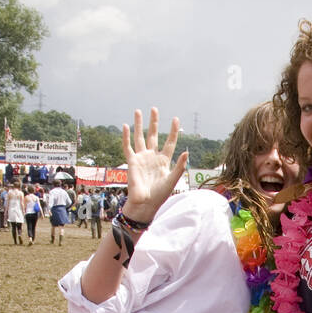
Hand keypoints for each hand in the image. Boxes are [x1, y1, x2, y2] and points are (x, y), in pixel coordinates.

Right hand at [122, 108, 188, 222]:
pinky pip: (128, 147)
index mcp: (164, 161)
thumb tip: (186, 152)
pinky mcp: (132, 161)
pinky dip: (126, 136)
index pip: (169, 142)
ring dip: (139, 124)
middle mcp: (152, 157)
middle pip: (153, 135)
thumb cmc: (160, 194)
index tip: (175, 119)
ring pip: (139, 137)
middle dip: (154, 122)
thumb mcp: (172, 180)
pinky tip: (125, 126)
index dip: (173, 131)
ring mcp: (141, 158)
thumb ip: (179, 166)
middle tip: (154, 109)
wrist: (145, 203)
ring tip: (138, 111)